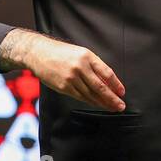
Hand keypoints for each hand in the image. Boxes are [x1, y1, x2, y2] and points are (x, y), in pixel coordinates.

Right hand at [2, 29, 126, 110]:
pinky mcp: (63, 87)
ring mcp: (71, 78)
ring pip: (91, 95)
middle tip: (120, 106)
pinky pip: (80, 97)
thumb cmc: (61, 52)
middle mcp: (80, 67)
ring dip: (102, 103)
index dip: (116, 84)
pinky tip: (96, 104)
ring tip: (111, 108)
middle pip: (100, 87)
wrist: (38, 53)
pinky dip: (90, 102)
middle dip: (112, 99)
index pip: (106, 73)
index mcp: (87, 56)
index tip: (122, 92)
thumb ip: (93, 65)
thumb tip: (107, 82)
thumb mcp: (80, 53)